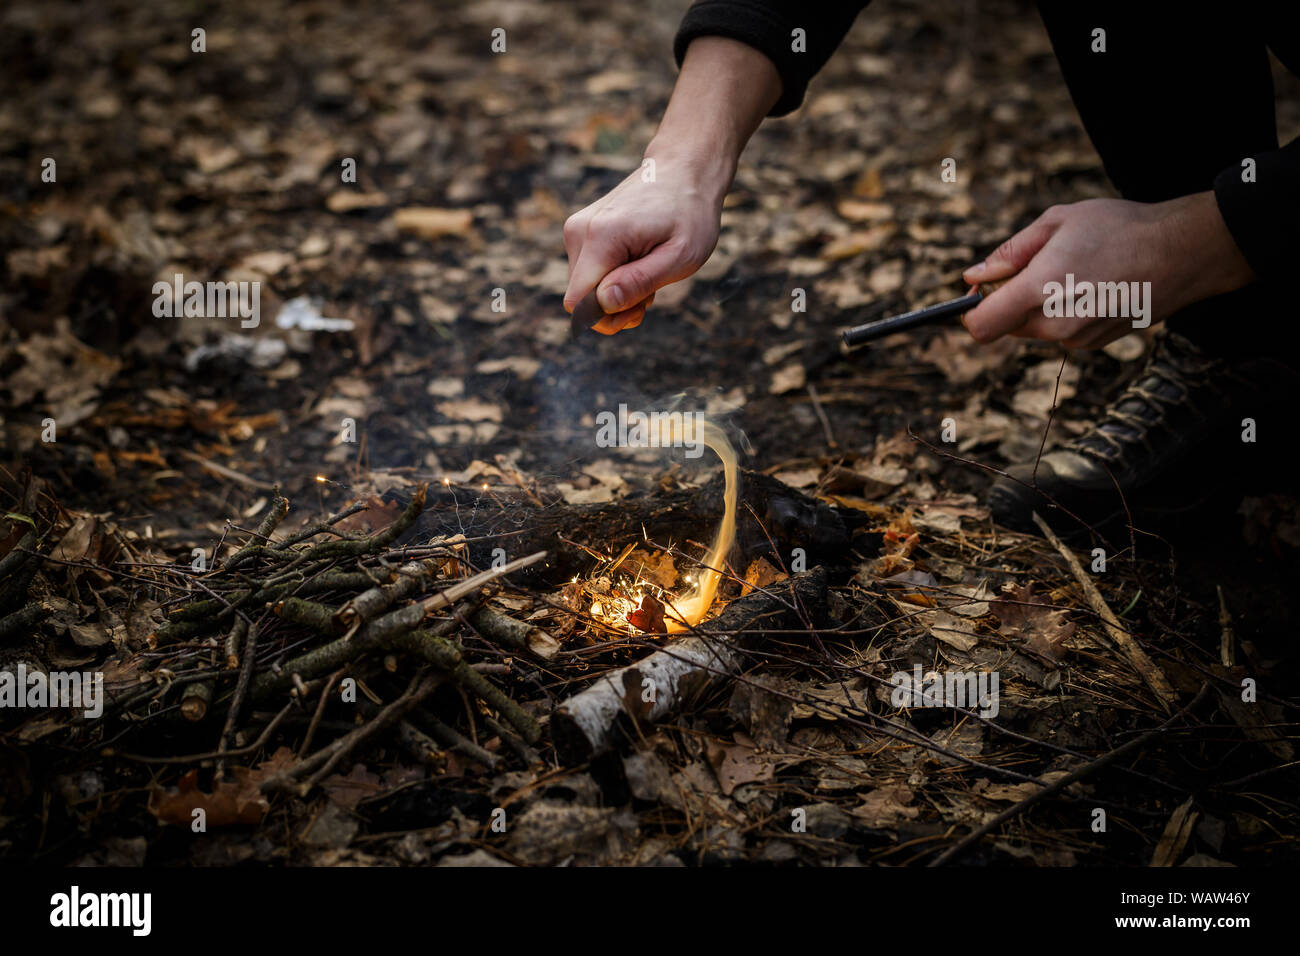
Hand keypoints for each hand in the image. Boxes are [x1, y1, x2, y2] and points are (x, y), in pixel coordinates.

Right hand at [561, 36, 779, 334]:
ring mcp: (577, 230)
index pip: (579, 303)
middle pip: (580, 299)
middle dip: (614, 307)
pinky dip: (614, 278)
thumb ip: (640, 282)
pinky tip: (639, 263)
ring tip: (649, 272)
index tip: (639, 308)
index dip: (607, 317)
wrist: (684, 168)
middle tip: (652, 293)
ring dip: (617, 293)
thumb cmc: (689, 213)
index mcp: (602, 238)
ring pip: (584, 289)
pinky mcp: (581, 231)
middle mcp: (579, 232)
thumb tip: (603, 304)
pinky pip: (589, 274)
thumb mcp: (680, 256)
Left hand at [960, 193, 1255, 348]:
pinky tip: (1094, 285)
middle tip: (1042, 264)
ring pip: (1034, 330)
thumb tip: (973, 278)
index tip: (981, 292)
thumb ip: (1009, 253)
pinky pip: (1061, 333)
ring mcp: (1077, 339)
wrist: (1184, 252)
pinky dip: (1064, 313)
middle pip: (1006, 326)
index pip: (981, 325)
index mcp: (1039, 290)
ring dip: (1039, 306)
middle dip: (1010, 300)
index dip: (971, 310)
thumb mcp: (1057, 223)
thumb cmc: (1120, 228)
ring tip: (1075, 270)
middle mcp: (1056, 324)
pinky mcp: (1095, 344)